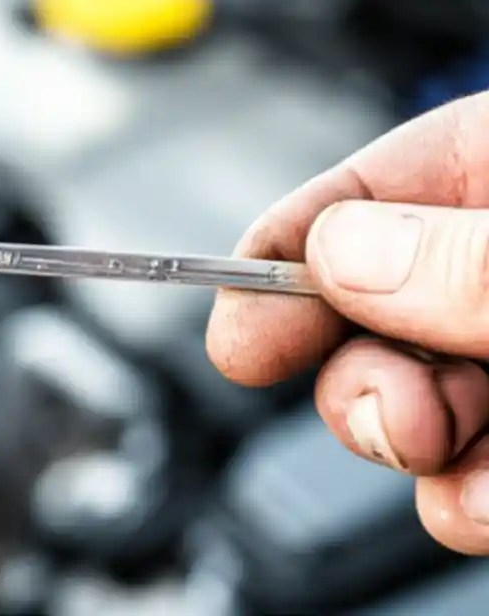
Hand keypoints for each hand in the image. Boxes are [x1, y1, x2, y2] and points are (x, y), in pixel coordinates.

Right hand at [207, 92, 488, 554]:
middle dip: (353, 367)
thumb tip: (339, 252)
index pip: (372, 188)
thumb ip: (470, 257)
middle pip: (369, 311)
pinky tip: (483, 500)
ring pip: (411, 405)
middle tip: (383, 406)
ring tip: (452, 454)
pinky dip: (462, 500)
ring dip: (406, 442)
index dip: (284, 238)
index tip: (226, 292)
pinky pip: (468, 478)